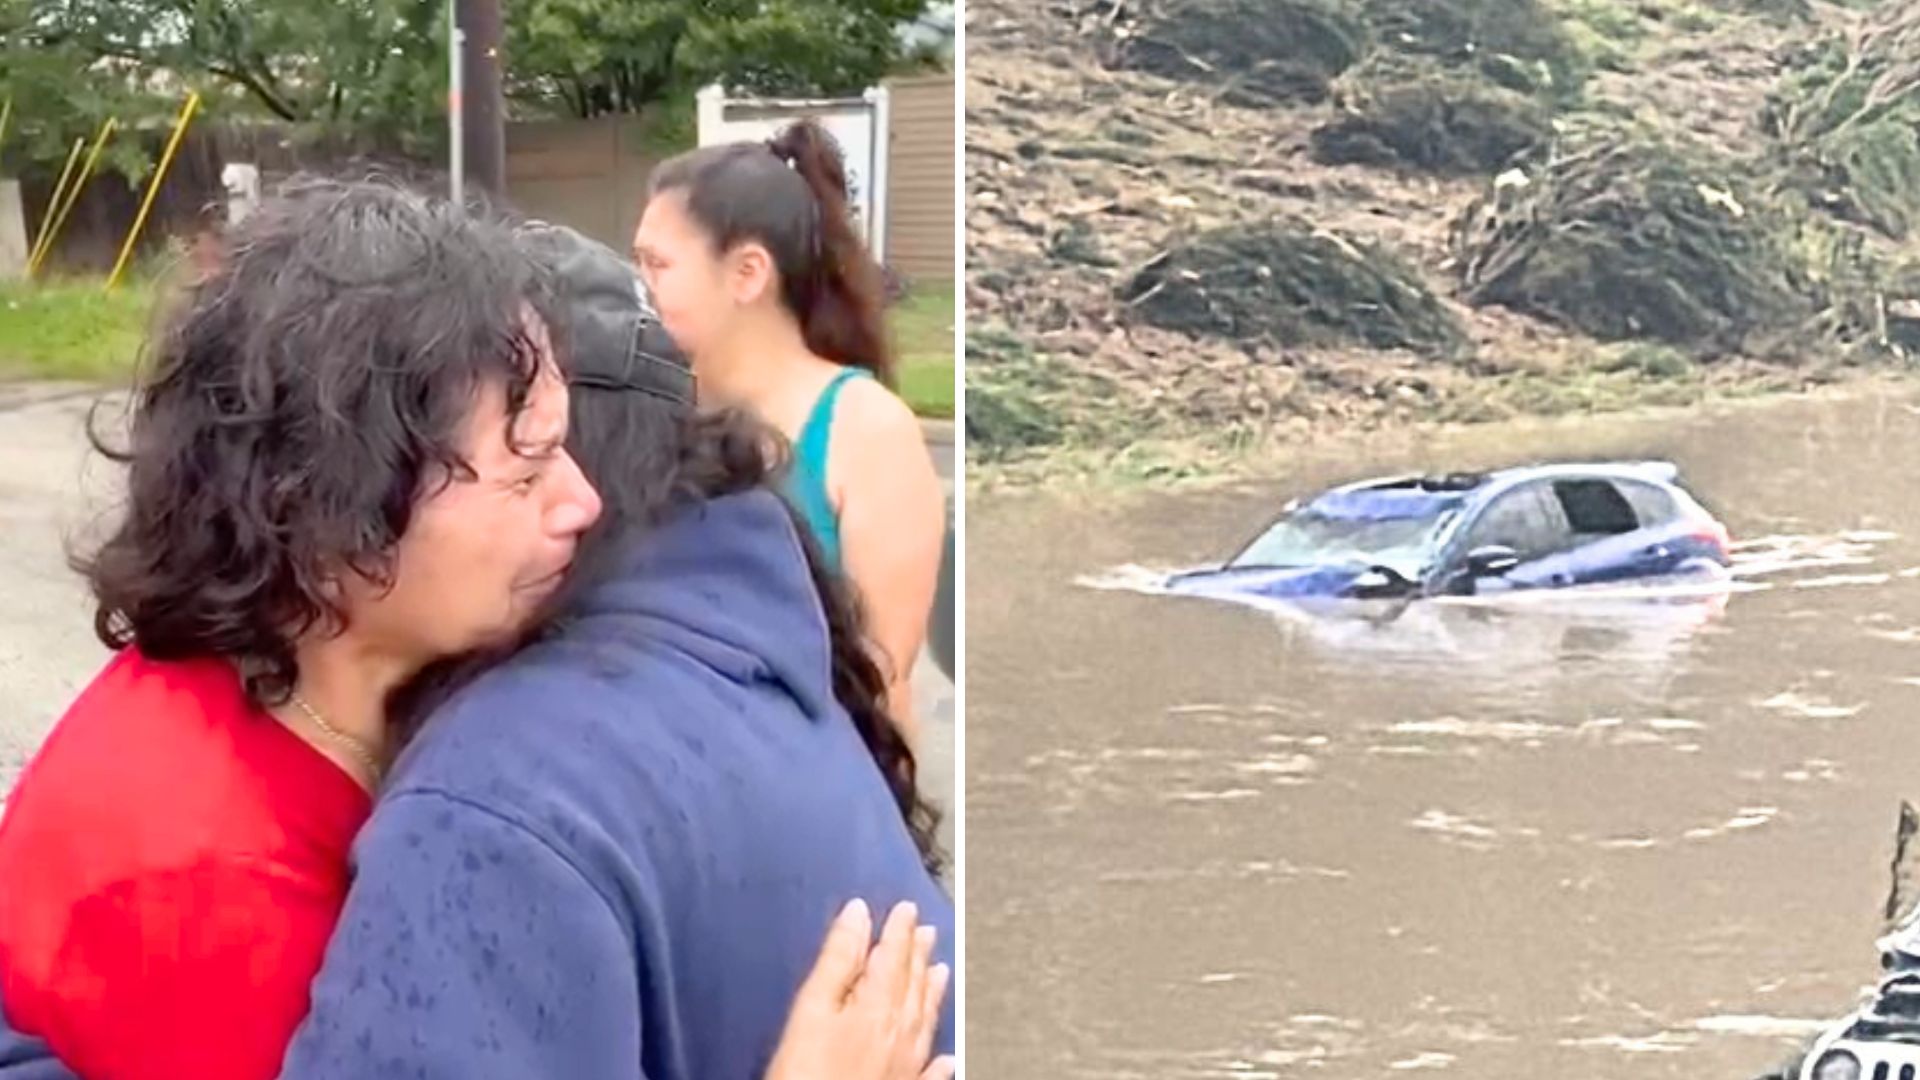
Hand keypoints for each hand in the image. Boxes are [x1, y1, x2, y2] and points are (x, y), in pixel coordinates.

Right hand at [766, 899, 953, 1079]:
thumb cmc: (806, 1072)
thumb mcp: (813, 1010)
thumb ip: (839, 961)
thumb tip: (859, 913)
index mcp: (877, 1006)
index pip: (892, 959)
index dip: (899, 932)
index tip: (908, 908)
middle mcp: (901, 1034)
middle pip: (913, 987)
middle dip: (918, 957)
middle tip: (929, 930)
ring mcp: (908, 1068)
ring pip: (926, 1022)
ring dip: (932, 994)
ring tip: (942, 971)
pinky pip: (930, 1074)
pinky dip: (940, 1062)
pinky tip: (948, 1059)